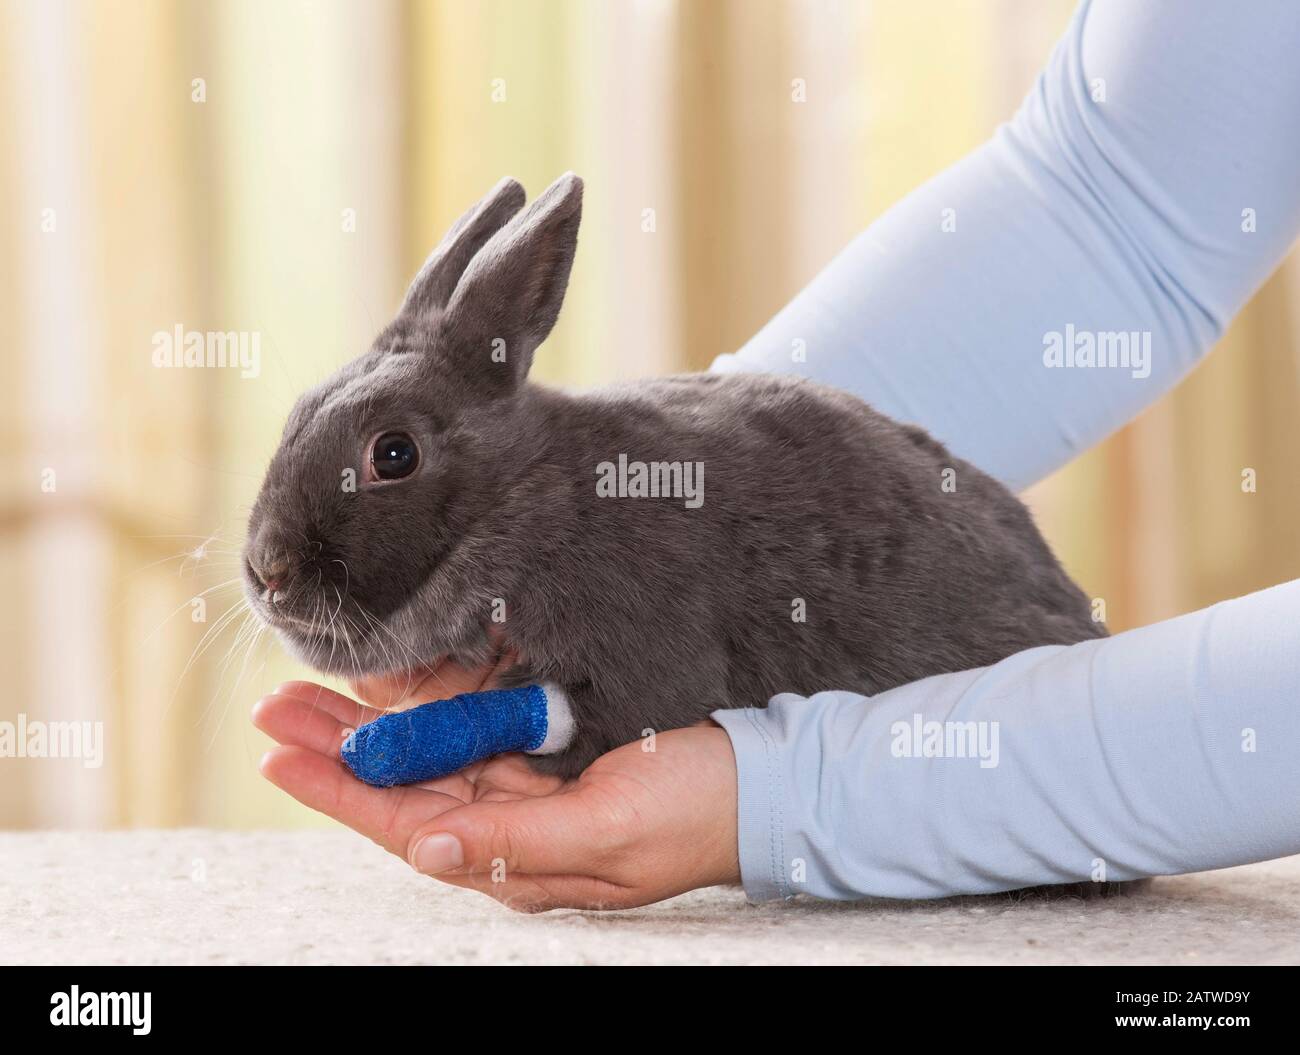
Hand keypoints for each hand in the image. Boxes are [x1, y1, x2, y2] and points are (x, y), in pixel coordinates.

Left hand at [252, 681, 740, 910]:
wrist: (762, 783)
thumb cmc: (694, 813)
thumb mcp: (607, 832)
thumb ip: (515, 844)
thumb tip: (427, 849)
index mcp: (517, 858)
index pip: (405, 824)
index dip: (338, 791)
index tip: (278, 755)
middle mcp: (511, 825)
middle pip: (403, 786)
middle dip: (337, 748)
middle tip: (277, 706)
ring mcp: (530, 789)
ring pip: (430, 756)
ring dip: (374, 724)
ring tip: (317, 690)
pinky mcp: (552, 754)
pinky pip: (476, 732)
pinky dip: (433, 708)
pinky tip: (401, 685)